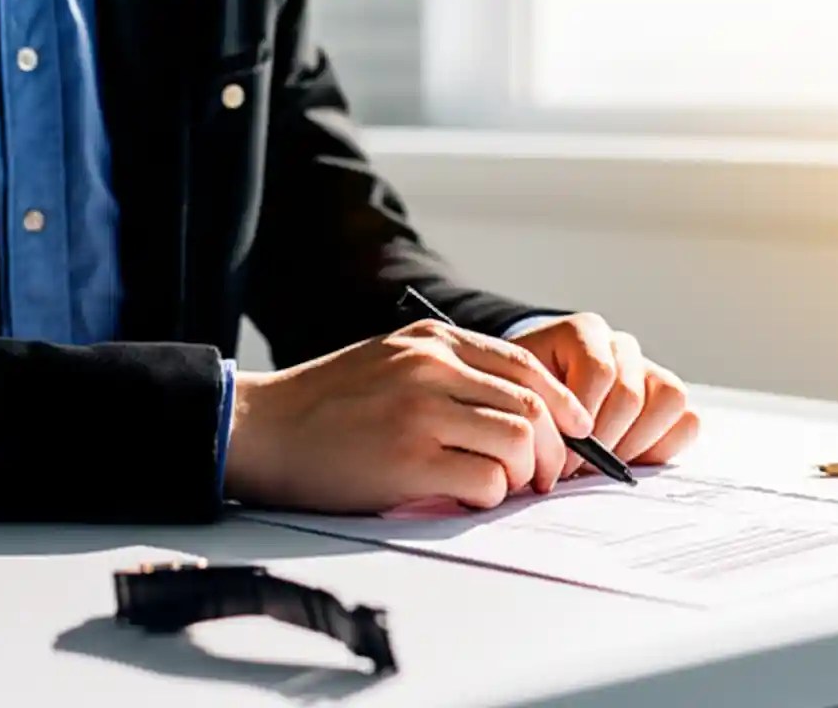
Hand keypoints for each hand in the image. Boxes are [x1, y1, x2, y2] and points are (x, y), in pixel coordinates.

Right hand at [223, 320, 593, 512]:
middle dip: (556, 448)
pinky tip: (468, 495)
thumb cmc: (328, 402)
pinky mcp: (408, 460)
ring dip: (524, 474)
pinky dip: (491, 494)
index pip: (527, 367)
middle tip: (546, 475)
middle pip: (533, 407)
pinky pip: (486, 480)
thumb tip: (523, 412)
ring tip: (505, 486)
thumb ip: (452, 372)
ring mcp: (421, 412)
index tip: (578, 431)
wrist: (259, 426)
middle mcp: (433, 368)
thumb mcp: (394, 360)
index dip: (564, 404)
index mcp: (434, 341)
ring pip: (519, 442)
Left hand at [509, 313, 699, 478]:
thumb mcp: (522, 395)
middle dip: (604, 442)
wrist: (540, 394)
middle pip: (631, 394)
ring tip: (605, 462)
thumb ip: (541, 412)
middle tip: (579, 468)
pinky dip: (662, 446)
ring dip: (636, 443)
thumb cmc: (529, 397)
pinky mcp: (669, 399)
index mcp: (584, 332)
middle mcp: (622, 346)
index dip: (582, 421)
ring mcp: (650, 369)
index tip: (561, 455)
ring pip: (670, 400)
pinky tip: (629, 457)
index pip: (599, 372)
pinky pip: (688, 421)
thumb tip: (564, 454)